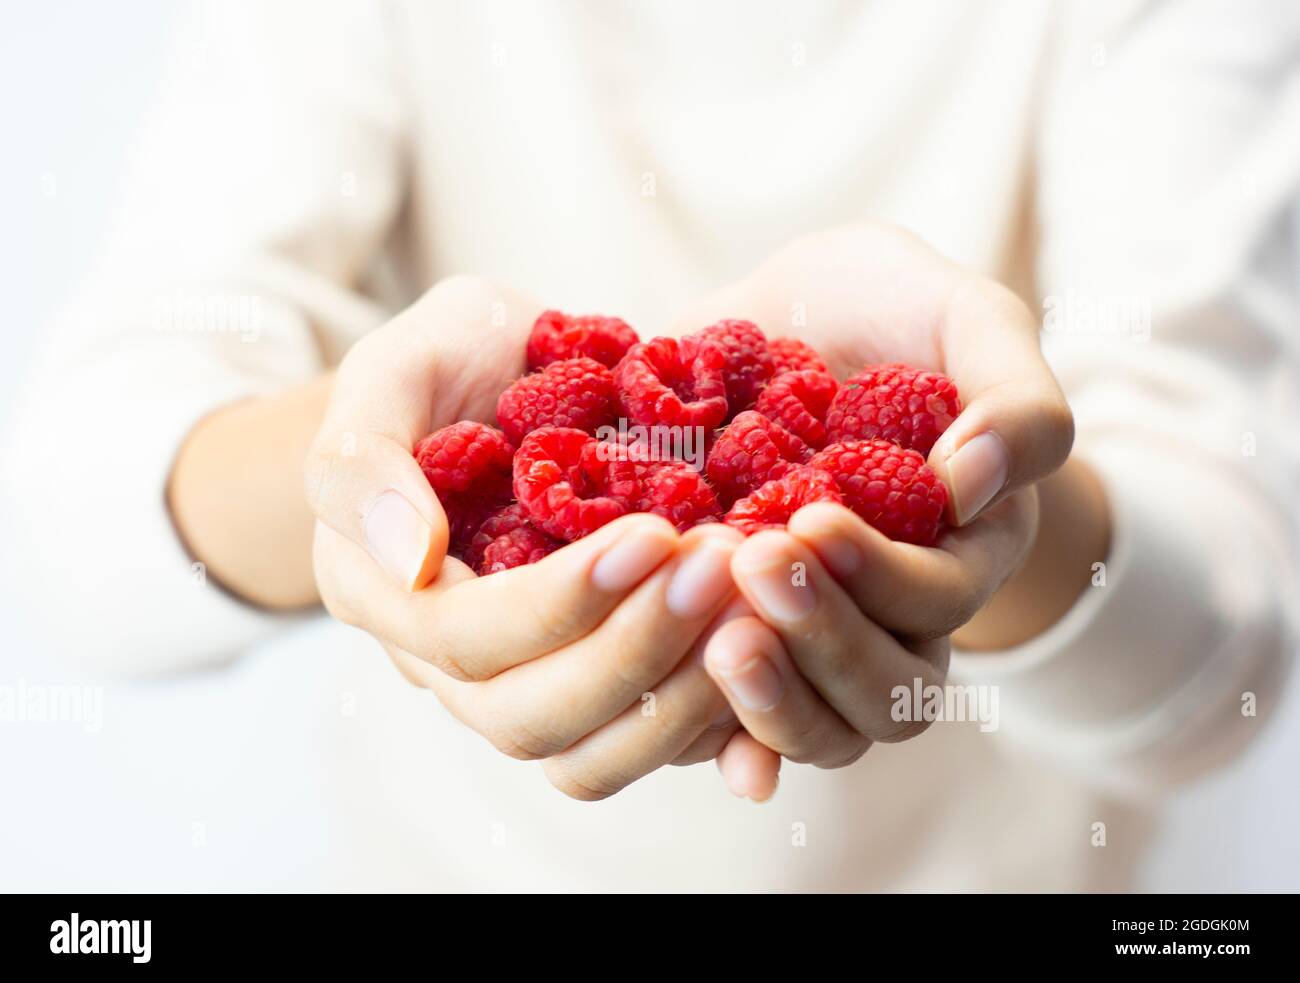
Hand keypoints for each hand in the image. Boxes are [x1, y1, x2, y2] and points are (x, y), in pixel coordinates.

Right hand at [304, 276, 747, 798]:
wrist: (513, 373)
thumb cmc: (450, 360)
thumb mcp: (395, 368)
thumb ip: (364, 457)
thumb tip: (411, 559)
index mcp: (386, 592)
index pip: (462, 639)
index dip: (557, 602)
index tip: (653, 534)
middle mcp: (453, 661)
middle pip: (530, 717)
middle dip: (631, 652)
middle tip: (720, 568)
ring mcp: (531, 677)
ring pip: (592, 752)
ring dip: (680, 698)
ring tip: (757, 609)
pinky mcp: (603, 677)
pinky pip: (650, 739)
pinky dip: (717, 727)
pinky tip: (779, 669)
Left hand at [676, 224, 1072, 769]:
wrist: (778, 318)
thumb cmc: (887, 311)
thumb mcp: (965, 318)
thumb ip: (1010, 393)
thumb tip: (975, 484)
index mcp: (957, 547)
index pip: (938, 602)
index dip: (880, 579)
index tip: (811, 522)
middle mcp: (886, 610)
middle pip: (883, 691)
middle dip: (821, 640)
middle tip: (750, 567)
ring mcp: (808, 629)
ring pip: (819, 725)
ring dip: (768, 700)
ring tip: (708, 644)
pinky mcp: (730, 627)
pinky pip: (727, 717)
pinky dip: (707, 729)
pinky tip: (665, 708)